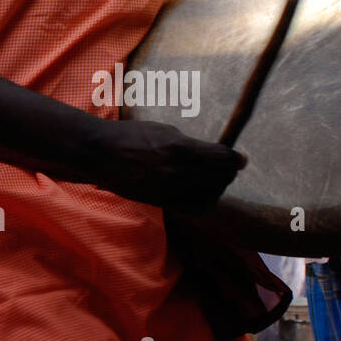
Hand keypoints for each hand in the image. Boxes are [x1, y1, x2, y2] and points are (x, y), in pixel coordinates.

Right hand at [94, 120, 245, 212]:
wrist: (100, 153)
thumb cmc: (131, 136)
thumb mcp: (165, 131)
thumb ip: (191, 144)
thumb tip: (210, 154)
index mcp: (181, 149)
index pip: (224, 159)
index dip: (236, 159)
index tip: (240, 159)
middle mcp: (178, 172)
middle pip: (221, 179)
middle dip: (226, 173)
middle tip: (224, 168)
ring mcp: (169, 189)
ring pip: (209, 197)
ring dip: (215, 189)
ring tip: (210, 181)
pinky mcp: (161, 201)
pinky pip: (193, 208)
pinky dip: (201, 202)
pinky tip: (198, 194)